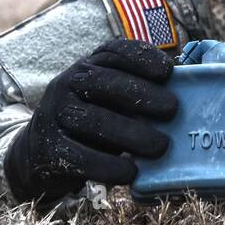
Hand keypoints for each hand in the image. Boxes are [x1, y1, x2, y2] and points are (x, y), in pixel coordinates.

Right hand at [5, 39, 178, 201]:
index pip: (115, 53)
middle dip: (143, 96)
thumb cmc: (91, 121)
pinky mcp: (49, 149)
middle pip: (105, 84)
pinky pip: (82, 157)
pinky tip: (131, 172)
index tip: (168, 71)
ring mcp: (54, 115)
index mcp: (87, 66)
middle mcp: (67, 84)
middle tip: (173, 110)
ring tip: (161, 146)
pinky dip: (110, 166)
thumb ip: (137, 93)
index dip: (142, 58)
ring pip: (95, 121)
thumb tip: (187, 99)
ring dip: (132, 134)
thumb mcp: (109, 99)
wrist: (37, 153)